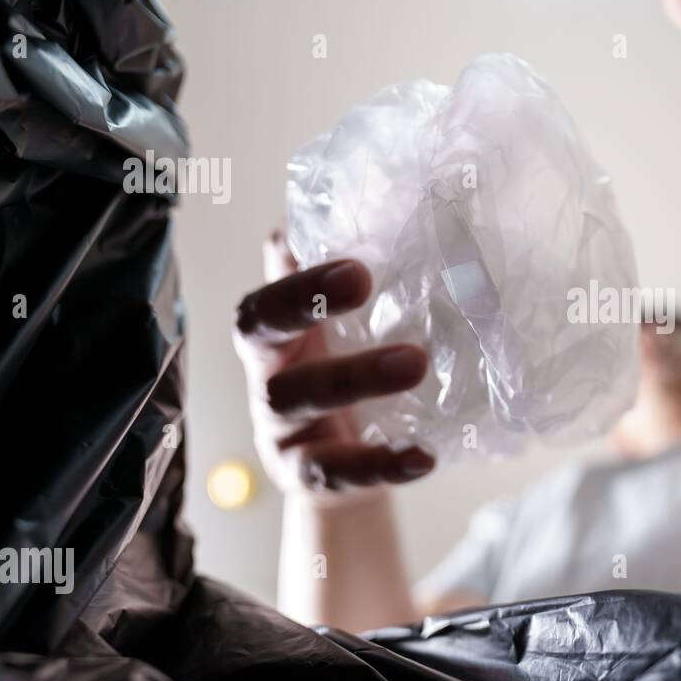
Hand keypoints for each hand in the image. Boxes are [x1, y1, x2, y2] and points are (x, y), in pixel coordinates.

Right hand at [233, 232, 434, 500]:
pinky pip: (333, 471)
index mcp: (276, 329)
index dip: (293, 274)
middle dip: (303, 303)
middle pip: (259, 335)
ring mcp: (279, 427)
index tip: (348, 256)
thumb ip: (359, 277)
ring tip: (415, 362)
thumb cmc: (350, 375)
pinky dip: (378, 464)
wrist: (348, 467)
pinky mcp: (303, 476)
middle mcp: (266, 372)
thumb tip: (395, 204)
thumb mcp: (349, 328)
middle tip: (361, 278)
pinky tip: (421, 457)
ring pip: (295, 399)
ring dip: (354, 377)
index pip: (266, 290)